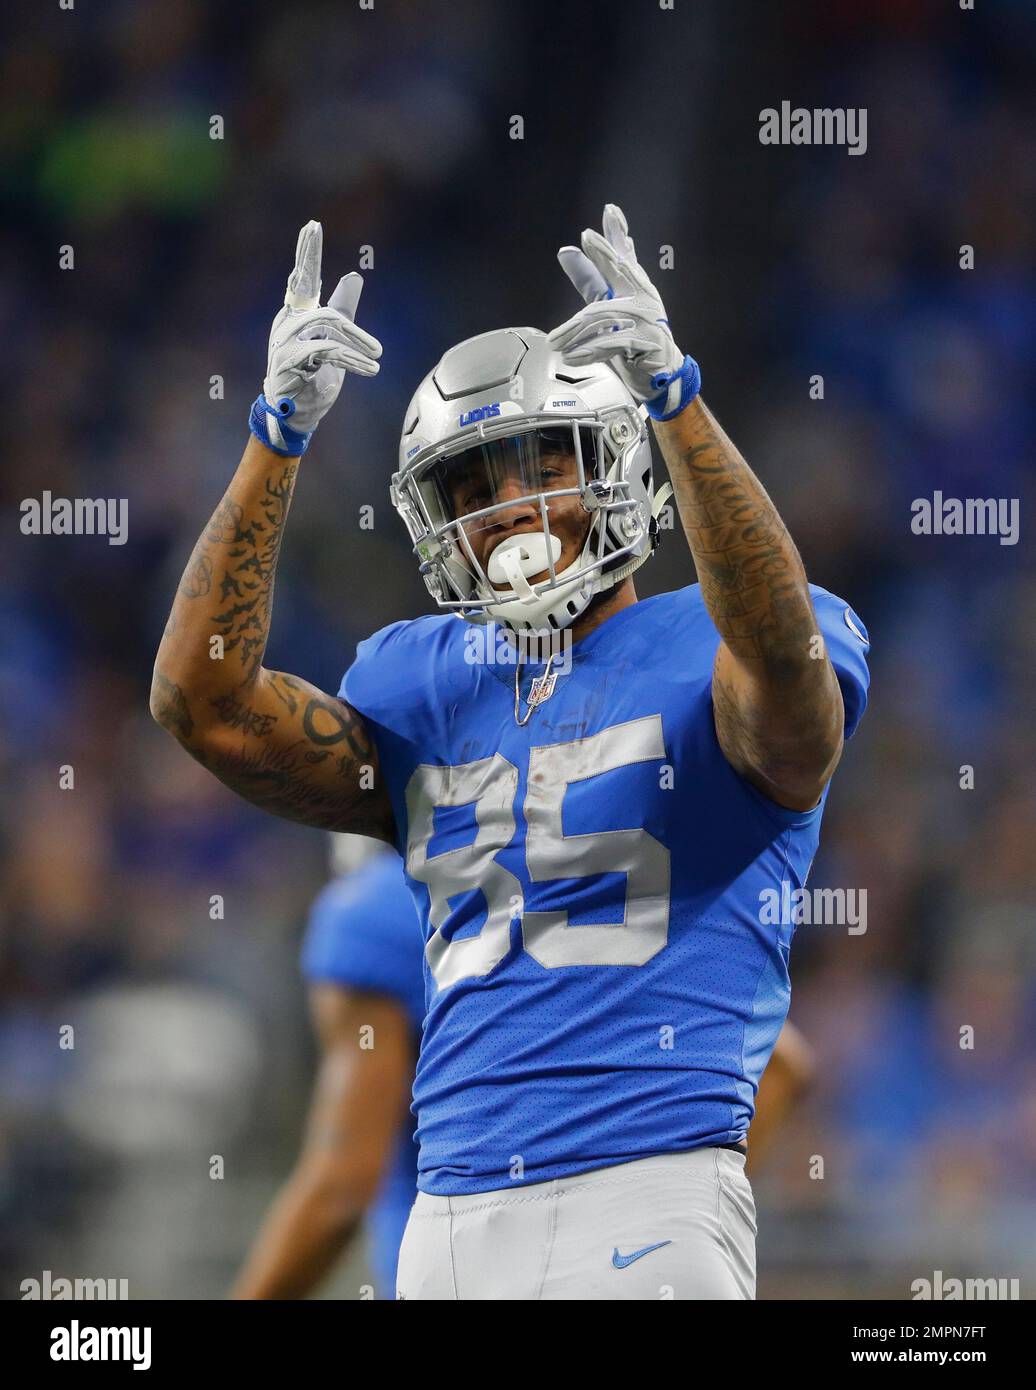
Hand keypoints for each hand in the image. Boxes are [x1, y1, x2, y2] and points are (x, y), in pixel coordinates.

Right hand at [250, 221, 382, 456]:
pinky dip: (352, 360)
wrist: (294, 415)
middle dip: (349, 317)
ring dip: (358, 341)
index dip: (307, 253)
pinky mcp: (289, 360)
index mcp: (297, 315)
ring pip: (327, 324)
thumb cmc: (312, 377)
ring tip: (377, 358)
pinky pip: (327, 351)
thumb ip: (343, 309)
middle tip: (376, 346)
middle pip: (315, 297)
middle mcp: (287, 322)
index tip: (312, 226)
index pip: (302, 278)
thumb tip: (352, 276)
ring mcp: (284, 340)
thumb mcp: (334, 339)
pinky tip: (369, 370)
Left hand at [548, 203, 699, 420]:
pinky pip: (612, 342)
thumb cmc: (634, 343)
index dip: (617, 234)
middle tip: (588, 239)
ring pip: (604, 314)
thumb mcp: (607, 310)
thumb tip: (567, 251)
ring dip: (574, 331)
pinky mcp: (646, 342)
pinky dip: (589, 351)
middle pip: (621, 270)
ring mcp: (648, 319)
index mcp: (636, 288)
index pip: (624, 257)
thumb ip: (589, 282)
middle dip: (604, 253)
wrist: (663, 379)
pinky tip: (573, 357)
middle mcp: (644, 298)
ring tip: (556, 343)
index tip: (609, 212)